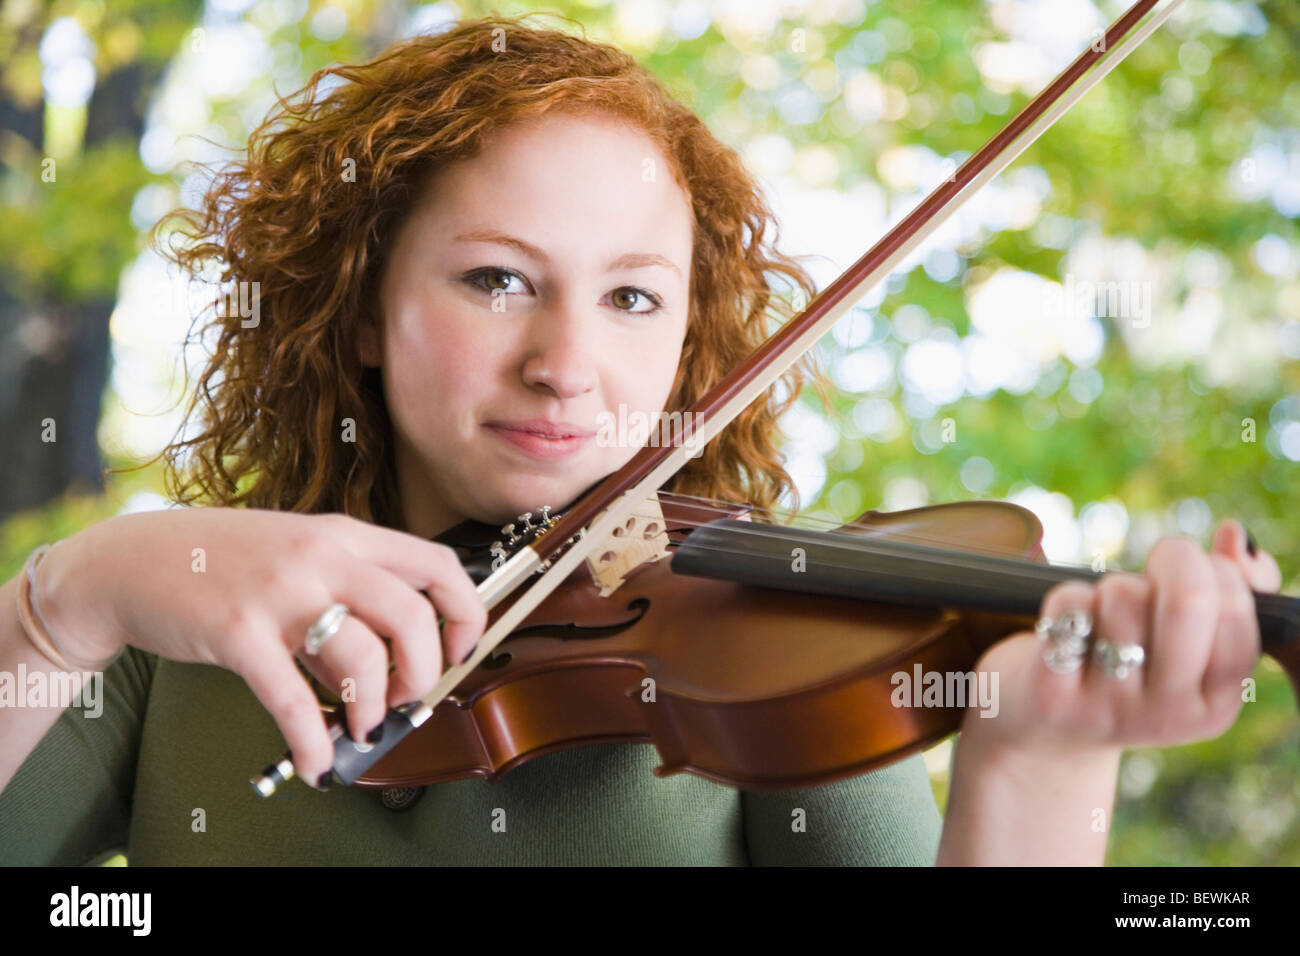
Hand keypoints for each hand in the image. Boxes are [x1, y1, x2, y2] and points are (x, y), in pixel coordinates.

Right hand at [35, 508, 485, 785]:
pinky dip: (312, 741)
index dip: (464, 613)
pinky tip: (316, 761)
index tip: (460, 650)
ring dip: (371, 708)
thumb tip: (397, 655)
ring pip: (362, 656)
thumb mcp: (300, 554)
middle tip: (408, 698)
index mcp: (345, 535)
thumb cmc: (223, 562)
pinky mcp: (239, 633)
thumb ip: (349, 593)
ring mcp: (281, 592)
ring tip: (359, 726)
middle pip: (413, 616)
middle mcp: (322, 556)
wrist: (132, 560)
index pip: (437, 566)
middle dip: (423, 672)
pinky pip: (294, 701)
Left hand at [962, 519, 1281, 755]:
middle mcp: (1168, 715)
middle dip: (1176, 557)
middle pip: (1188, 602)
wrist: (1043, 728)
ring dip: (1112, 585)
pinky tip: (1066, 624)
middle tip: (1161, 560)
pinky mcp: (1053, 696)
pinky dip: (1066, 595)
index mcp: (1215, 704)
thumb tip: (1236, 536)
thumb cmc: (1129, 665)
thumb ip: (1234, 590)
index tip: (1194, 572)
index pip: (1237, 616)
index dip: (1216, 572)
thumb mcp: (1189, 645)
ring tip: (1105, 612)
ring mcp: (1109, 709)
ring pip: (1125, 596)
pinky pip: (1070, 606)